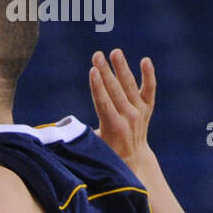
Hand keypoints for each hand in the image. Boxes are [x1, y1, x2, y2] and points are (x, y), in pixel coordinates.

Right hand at [89, 49, 155, 171]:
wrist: (133, 159)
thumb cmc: (107, 153)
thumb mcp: (94, 146)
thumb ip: (84, 134)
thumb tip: (63, 127)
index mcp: (113, 127)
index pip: (104, 103)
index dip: (98, 86)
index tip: (92, 71)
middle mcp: (128, 117)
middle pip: (115, 90)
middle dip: (105, 72)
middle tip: (97, 55)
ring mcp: (139, 111)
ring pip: (130, 86)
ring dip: (121, 68)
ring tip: (114, 52)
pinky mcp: (147, 107)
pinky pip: (149, 88)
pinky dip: (148, 75)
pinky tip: (145, 60)